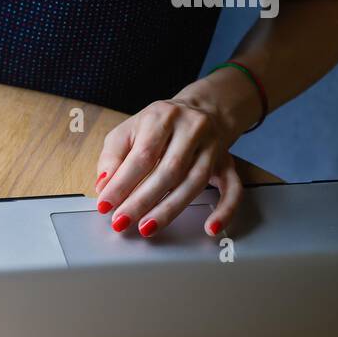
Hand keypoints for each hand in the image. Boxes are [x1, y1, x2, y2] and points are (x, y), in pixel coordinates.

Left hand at [94, 70, 260, 237]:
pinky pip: (234, 189)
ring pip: (195, 182)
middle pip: (169, 170)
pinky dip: (225, 210)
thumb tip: (103, 186)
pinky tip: (211, 227)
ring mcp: (214, 147)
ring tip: (147, 227)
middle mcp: (192, 129)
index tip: (106, 205)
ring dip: (170, 209)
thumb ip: (113, 156)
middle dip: (142, 201)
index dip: (122, 183)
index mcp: (163, 117)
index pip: (143, 155)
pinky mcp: (228, 163)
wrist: (202, 109)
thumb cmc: (158, 125)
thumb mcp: (128, 130)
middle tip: (122, 221)